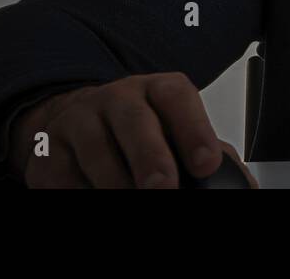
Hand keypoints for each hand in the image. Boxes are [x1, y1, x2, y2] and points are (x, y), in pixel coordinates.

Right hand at [8, 72, 257, 188]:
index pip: (177, 97)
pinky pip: (63, 177)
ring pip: (95, 151)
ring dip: (115, 183)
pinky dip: (82, 192)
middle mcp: (117, 99)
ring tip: (131, 199)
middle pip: (134, 121)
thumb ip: (207, 151)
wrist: (75, 119)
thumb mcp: (176, 129)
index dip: (194, 129)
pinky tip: (97, 195)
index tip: (207, 163)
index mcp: (157, 91)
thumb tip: (240, 183)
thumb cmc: (140, 129)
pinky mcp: (49, 152)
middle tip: (163, 186)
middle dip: (150, 157)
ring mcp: (79, 122)